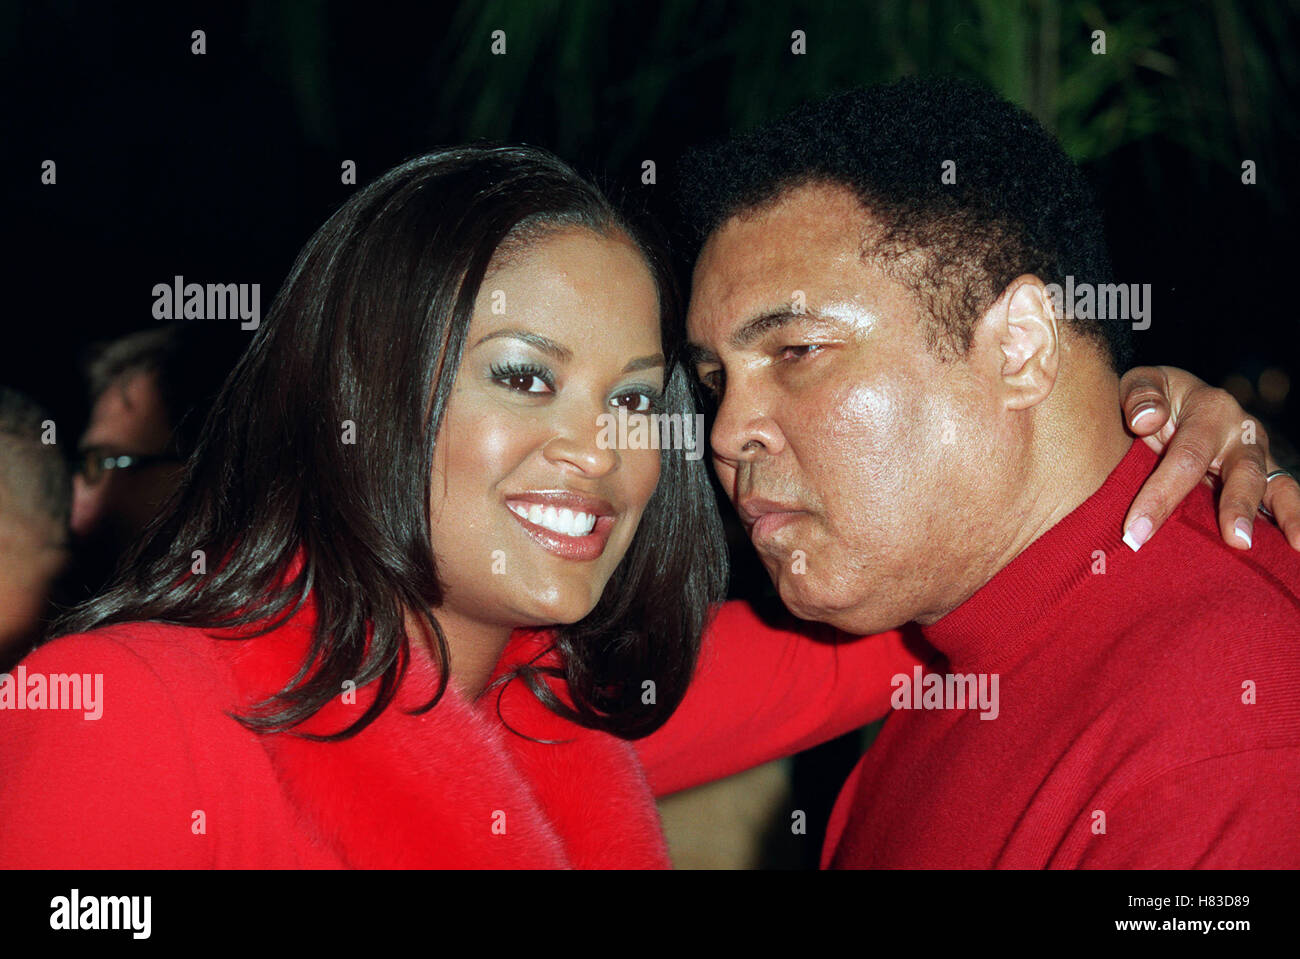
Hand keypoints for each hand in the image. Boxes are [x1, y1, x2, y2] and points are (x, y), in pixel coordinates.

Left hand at [1119, 366, 1299, 551]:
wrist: (1172, 401)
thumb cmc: (1151, 400)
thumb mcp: (1141, 383)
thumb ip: (1140, 396)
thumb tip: (1145, 420)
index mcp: (1211, 409)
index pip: (1187, 457)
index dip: (1161, 495)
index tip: (1135, 532)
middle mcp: (1242, 433)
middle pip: (1244, 473)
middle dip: (1237, 508)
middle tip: (1236, 541)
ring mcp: (1258, 457)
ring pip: (1279, 486)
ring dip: (1287, 515)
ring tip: (1294, 545)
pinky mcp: (1265, 479)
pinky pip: (1282, 498)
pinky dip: (1292, 519)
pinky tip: (1293, 547)